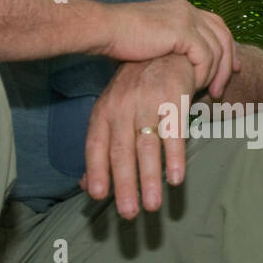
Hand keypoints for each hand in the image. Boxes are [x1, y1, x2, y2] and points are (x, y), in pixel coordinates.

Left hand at [80, 53, 198, 218]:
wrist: (165, 49)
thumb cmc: (136, 89)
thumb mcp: (112, 112)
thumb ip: (101, 148)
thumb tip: (85, 185)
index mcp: (104, 111)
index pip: (96, 145)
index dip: (96, 170)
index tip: (98, 195)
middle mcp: (123, 107)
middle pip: (121, 150)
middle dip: (125, 184)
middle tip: (128, 213)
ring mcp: (148, 102)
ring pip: (147, 145)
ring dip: (150, 178)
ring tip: (153, 205)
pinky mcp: (173, 99)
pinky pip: (175, 132)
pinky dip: (175, 156)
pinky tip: (176, 178)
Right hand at [101, 0, 240, 98]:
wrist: (106, 30)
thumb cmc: (120, 39)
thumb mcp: (152, 40)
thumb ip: (170, 47)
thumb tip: (180, 64)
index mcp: (181, 8)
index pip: (215, 24)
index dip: (226, 46)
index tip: (232, 66)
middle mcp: (187, 9)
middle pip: (222, 34)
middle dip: (229, 60)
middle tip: (229, 82)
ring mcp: (186, 18)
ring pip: (217, 48)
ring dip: (217, 73)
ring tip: (212, 92)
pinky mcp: (182, 31)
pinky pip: (205, 56)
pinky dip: (204, 73)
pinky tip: (197, 86)